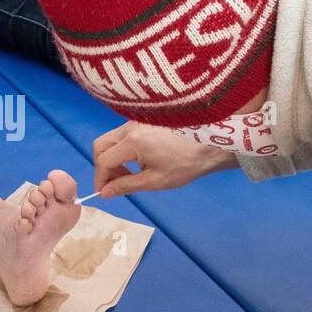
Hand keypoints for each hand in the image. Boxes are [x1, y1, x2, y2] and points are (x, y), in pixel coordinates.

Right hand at [91, 121, 236, 196]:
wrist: (210, 144)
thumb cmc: (185, 164)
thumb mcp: (154, 180)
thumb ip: (125, 186)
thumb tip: (104, 192)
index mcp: (132, 141)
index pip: (103, 161)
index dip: (100, 179)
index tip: (104, 192)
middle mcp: (130, 126)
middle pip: (100, 145)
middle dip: (103, 166)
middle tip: (115, 183)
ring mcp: (136, 120)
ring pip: (111, 139)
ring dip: (113, 158)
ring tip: (129, 174)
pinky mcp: (144, 119)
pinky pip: (123, 134)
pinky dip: (122, 149)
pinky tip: (138, 161)